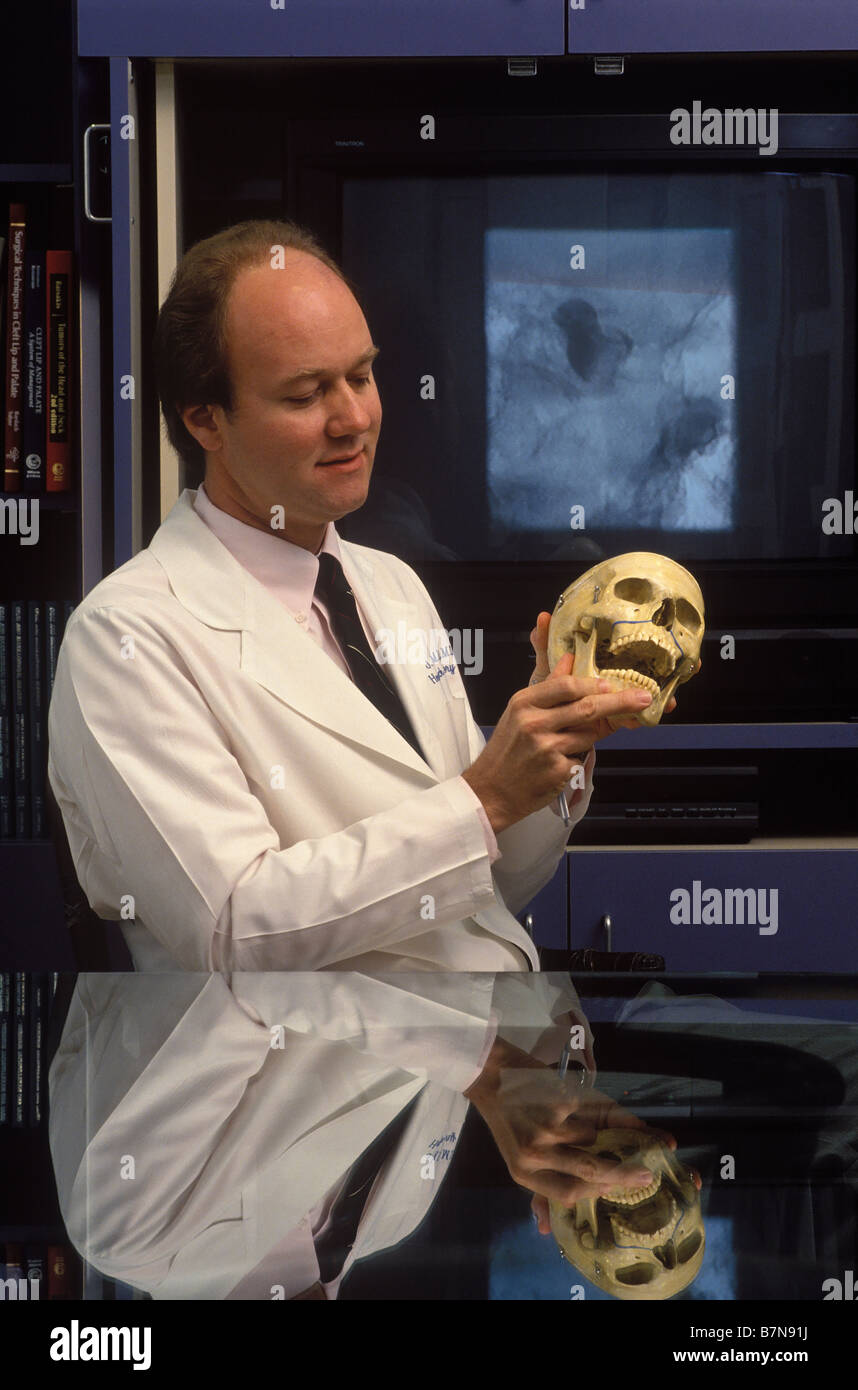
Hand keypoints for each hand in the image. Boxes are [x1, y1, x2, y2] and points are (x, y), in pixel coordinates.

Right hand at [462, 649, 651, 833]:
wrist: (490, 791)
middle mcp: (534, 723)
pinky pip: (582, 758)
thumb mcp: (519, 711)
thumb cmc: (507, 749)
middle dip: (620, 702)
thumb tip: (569, 658)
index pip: (566, 686)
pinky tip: (560, 763)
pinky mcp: (558, 771)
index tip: (612, 684)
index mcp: (524, 703)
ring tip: (568, 742)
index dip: (593, 684)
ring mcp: (546, 749)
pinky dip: (578, 758)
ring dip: (591, 736)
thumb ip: (549, 687)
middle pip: (587, 708)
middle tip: (642, 698)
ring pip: (589, 734)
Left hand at [464, 1038, 679, 1206]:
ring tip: (575, 1119)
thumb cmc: (509, 1119)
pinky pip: (587, 1110)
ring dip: (591, 1131)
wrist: (491, 1073)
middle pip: (590, 1171)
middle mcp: (534, 1154)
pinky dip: (588, 1108)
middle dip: (622, 1173)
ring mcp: (547, 1126)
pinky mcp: (556, 1100)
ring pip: (590, 1137)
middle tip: (646, 1174)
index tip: (617, 1188)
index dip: (598, 1192)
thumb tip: (544, 1231)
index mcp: (524, 1172)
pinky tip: (571, 1100)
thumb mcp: (518, 1157)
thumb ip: (537, 1191)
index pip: (569, 1194)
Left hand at [530, 612, 701, 715]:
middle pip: (650, 668)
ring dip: (664, 695)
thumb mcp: (545, 666)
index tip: (676, 635)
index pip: (633, 646)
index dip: (657, 640)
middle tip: (693, 665)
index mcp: (601, 659)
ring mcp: (614, 698)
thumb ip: (545, 646)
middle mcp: (612, 676)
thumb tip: (543, 617)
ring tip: (673, 699)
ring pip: (646, 693)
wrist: (538, 726)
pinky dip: (643, 719)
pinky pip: (632, 718)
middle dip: (672, 666)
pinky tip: (649, 717)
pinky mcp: (612, 720)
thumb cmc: (543, 691)